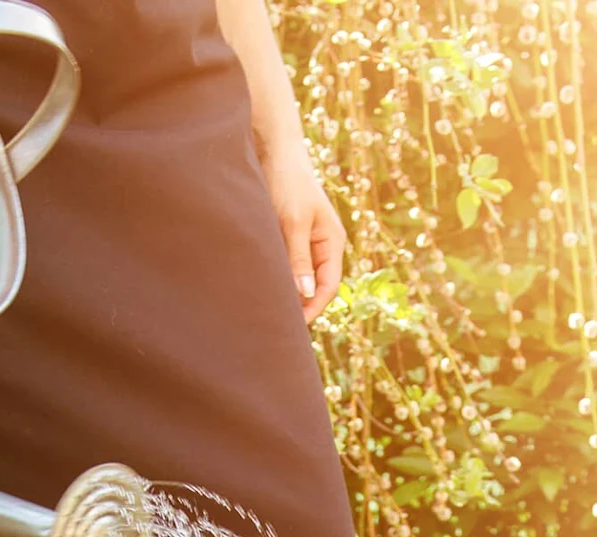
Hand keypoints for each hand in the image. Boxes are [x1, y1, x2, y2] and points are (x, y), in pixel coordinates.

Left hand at [259, 141, 345, 323]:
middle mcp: (323, 246)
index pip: (328, 286)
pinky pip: (288, 267)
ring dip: (288, 294)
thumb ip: (298, 258)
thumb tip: (305, 294)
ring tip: (269, 311)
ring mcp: (307, 243)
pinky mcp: (291, 239)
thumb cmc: (288, 182)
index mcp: (332, 242)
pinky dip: (279, 279)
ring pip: (301, 279)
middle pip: (316, 287)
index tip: (294, 325)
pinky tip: (263, 288)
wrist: (275, 152)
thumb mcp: (293, 222)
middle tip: (278, 325)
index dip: (314, 308)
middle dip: (301, 306)